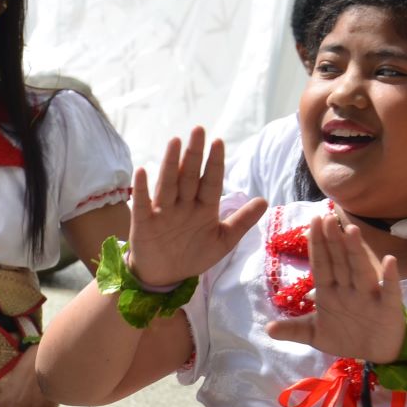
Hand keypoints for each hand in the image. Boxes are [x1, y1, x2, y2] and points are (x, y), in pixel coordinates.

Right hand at [125, 128, 265, 287]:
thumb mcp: (223, 241)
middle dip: (194, 154)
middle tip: (199, 130)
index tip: (218, 142)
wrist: (166, 276)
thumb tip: (264, 201)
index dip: (214, 163)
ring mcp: (163, 212)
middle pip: (190, 175)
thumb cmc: (194, 255)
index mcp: (203, 207)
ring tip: (175, 141)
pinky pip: (144, 203)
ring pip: (168, 183)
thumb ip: (242, 221)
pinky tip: (142, 171)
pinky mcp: (144, 223)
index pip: (210, 181)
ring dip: (171, 163)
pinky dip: (142, 188)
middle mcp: (183, 204)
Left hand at [265, 216, 406, 361]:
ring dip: (356, 251)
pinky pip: (389, 290)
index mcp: (330, 291)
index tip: (312, 221)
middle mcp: (348, 288)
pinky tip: (389, 261)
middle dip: (333, 240)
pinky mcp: (388, 307)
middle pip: (339, 261)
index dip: (317, 244)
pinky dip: (389, 277)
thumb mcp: (316, 335)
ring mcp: (369, 295)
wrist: (376, 352)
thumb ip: (294, 329)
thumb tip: (267, 329)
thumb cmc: (346, 336)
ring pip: (360, 270)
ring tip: (351, 231)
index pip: (321, 264)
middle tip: (327, 217)